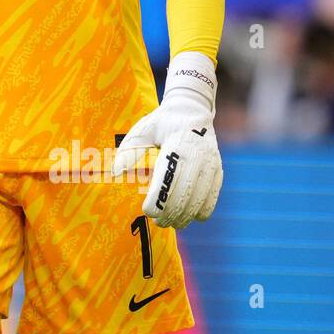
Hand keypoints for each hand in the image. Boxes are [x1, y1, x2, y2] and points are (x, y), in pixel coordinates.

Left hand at [112, 52, 222, 228]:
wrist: (192, 111)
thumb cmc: (162, 123)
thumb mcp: (142, 131)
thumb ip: (129, 151)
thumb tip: (116, 172)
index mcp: (176, 147)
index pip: (167, 181)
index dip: (157, 201)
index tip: (146, 211)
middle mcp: (197, 157)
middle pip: (183, 196)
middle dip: (169, 213)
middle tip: (157, 222)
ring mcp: (210, 165)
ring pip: (198, 200)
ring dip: (184, 216)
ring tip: (171, 222)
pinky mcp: (218, 170)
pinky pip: (212, 198)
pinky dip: (201, 211)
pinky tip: (189, 216)